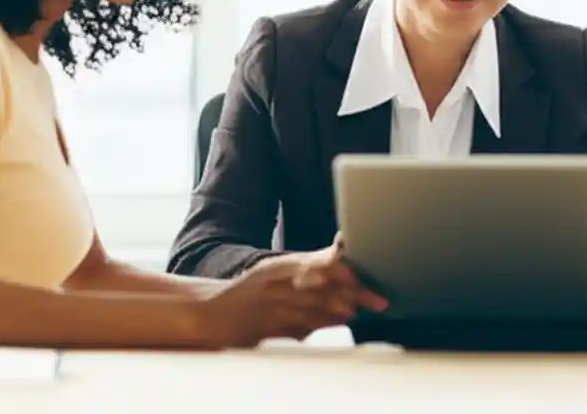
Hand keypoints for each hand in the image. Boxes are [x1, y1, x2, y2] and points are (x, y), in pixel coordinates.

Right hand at [190, 248, 385, 348]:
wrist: (210, 311)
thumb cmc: (249, 292)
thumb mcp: (275, 271)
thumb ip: (308, 267)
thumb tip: (342, 258)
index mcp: (281, 266)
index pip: (316, 262)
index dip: (341, 267)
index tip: (361, 272)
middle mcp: (278, 284)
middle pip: (321, 286)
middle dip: (350, 292)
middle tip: (376, 298)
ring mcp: (272, 306)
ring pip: (312, 307)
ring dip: (338, 310)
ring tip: (357, 311)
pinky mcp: (267, 327)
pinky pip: (298, 327)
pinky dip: (319, 325)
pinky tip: (335, 324)